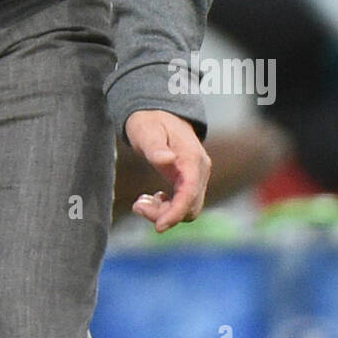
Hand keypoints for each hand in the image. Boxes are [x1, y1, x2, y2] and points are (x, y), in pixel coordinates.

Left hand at [124, 109, 210, 232]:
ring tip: (140, 203)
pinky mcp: (190, 180)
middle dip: (164, 214)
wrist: (158, 111)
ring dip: (164, 212)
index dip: (176, 212)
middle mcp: (199, 169)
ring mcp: (197, 176)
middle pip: (190, 206)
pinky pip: (183, 202)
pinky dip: (167, 207)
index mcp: (191, 158)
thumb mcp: (146, 130)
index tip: (158, 227)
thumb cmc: (149, 120)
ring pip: (187, 208)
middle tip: (137, 206)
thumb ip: (155, 146)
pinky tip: (150, 199)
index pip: (190, 193)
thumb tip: (166, 160)